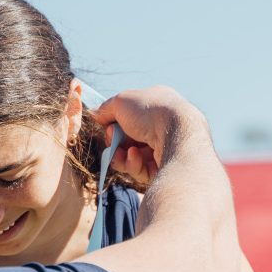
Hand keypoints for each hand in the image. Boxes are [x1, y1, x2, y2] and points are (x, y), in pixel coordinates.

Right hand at [93, 87, 210, 187]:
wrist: (176, 133)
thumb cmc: (150, 112)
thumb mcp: (121, 101)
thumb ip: (106, 108)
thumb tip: (96, 115)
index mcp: (156, 105)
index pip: (129, 117)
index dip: (114, 124)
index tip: (107, 126)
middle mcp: (163, 126)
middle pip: (129, 139)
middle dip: (116, 143)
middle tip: (112, 141)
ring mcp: (165, 147)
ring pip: (133, 157)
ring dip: (122, 156)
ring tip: (123, 152)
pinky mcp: (165, 167)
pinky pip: (142, 170)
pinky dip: (134, 164)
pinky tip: (135, 156)